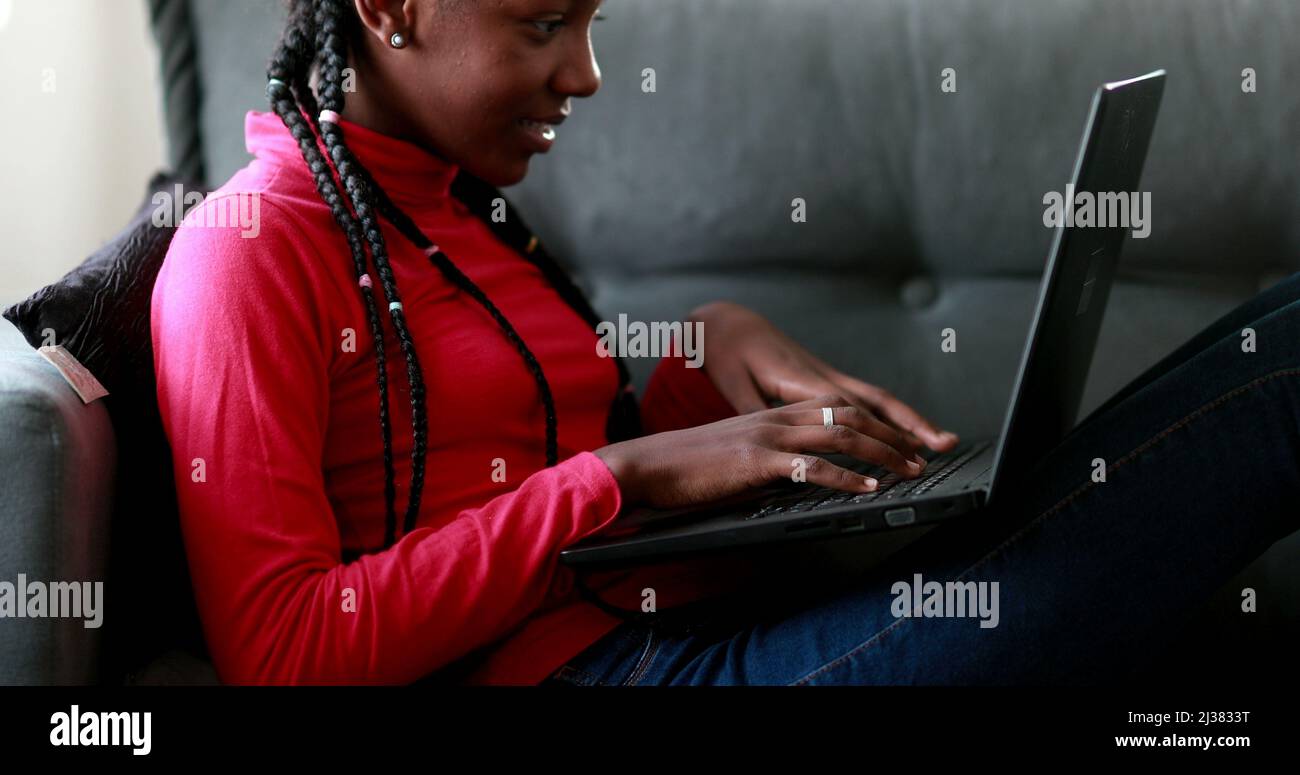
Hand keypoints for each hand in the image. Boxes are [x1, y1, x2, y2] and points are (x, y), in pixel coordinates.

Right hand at [595, 394, 929, 509]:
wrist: (646, 465)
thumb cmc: (687, 466)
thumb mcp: (737, 453)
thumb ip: (771, 456)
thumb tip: (800, 475)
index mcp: (772, 413)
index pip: (836, 406)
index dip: (875, 421)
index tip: (902, 441)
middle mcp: (775, 418)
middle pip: (848, 415)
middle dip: (891, 435)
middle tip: (920, 456)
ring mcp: (767, 436)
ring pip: (839, 434)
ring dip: (881, 454)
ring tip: (908, 470)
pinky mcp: (756, 461)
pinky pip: (811, 467)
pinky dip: (846, 478)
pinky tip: (867, 489)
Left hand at [687, 300, 958, 453]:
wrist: (729, 324)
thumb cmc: (729, 355)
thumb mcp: (733, 386)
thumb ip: (757, 412)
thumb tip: (776, 439)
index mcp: (801, 380)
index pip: (848, 410)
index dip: (876, 433)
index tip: (899, 454)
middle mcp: (823, 375)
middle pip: (877, 403)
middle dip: (911, 426)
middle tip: (941, 448)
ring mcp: (828, 374)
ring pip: (878, 399)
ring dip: (909, 420)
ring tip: (939, 442)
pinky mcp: (825, 377)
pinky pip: (867, 396)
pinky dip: (890, 414)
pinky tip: (905, 430)